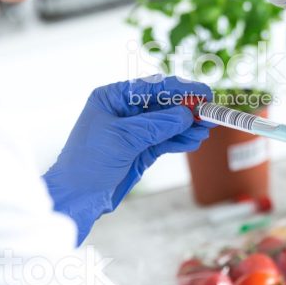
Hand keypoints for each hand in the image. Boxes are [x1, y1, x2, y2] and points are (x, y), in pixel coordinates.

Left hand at [43, 76, 212, 243]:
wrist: (75, 197)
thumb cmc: (87, 162)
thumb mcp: (123, 139)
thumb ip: (156, 125)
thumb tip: (186, 114)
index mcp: (112, 97)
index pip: (152, 87)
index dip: (179, 89)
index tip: (203, 93)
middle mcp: (124, 111)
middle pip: (163, 104)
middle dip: (187, 108)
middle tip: (210, 112)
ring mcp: (133, 132)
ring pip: (167, 124)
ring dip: (187, 126)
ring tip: (205, 129)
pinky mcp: (140, 150)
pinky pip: (165, 141)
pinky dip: (180, 140)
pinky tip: (194, 140)